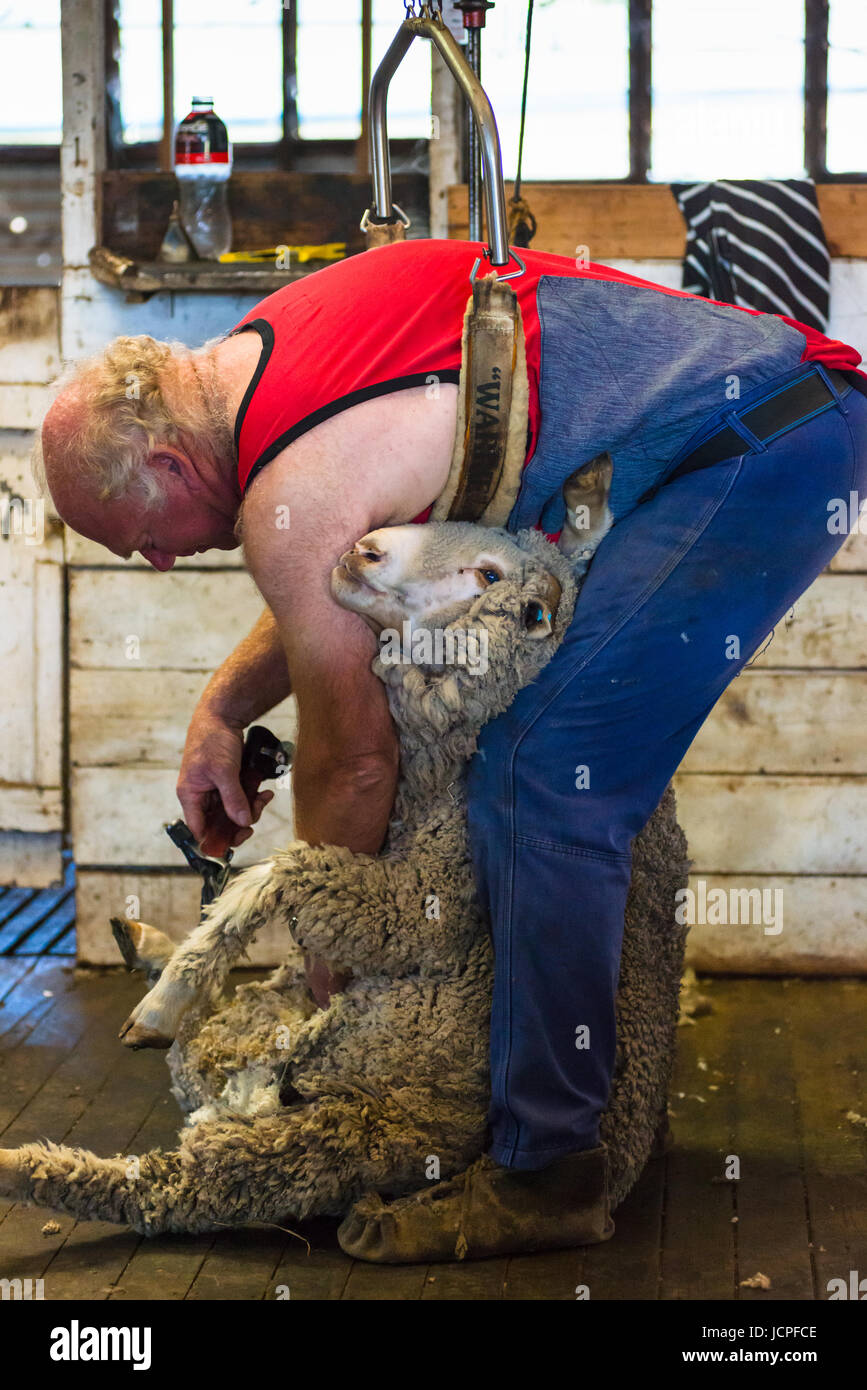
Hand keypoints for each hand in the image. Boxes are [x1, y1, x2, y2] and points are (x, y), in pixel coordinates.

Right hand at [177, 705, 274, 858]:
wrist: (221, 714)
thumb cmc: (212, 739)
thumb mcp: (224, 771)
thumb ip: (233, 799)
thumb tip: (243, 822)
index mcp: (191, 795)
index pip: (199, 829)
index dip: (216, 839)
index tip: (237, 838)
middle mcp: (201, 796)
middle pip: (219, 823)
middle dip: (240, 822)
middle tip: (255, 814)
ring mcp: (215, 789)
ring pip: (233, 812)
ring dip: (250, 809)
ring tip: (263, 798)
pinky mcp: (228, 782)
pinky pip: (240, 798)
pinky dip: (253, 798)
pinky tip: (264, 791)